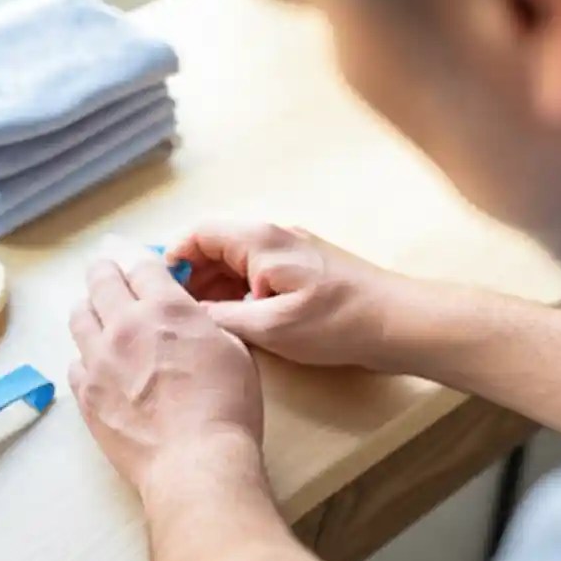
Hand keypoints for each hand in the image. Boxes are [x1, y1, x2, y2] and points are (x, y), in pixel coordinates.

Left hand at [68, 254, 263, 494]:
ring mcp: (99, 362)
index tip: (139, 263)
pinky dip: (85, 355)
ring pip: (79, 317)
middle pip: (101, 281)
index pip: (142, 266)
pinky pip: (75, 363)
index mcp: (164, 308)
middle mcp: (124, 326)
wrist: (196, 463)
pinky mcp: (86, 396)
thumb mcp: (233, 349)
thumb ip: (203, 323)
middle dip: (105, 271)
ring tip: (96, 311)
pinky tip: (96, 362)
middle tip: (107, 270)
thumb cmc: (226, 408)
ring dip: (89, 307)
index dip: (141, 261)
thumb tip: (188, 317)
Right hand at [169, 223, 402, 369]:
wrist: (400, 322)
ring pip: (235, 262)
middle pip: (215, 246)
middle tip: (179, 315)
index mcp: (261, 241)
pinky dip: (239, 294)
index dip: (173, 260)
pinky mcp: (303, 269)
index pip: (199, 233)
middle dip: (192, 278)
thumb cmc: (340, 322)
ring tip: (204, 325)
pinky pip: (257, 273)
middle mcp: (273, 237)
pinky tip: (236, 323)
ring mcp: (290, 251)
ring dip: (215, 289)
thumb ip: (222, 319)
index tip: (161, 293)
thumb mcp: (271, 327)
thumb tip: (187, 317)